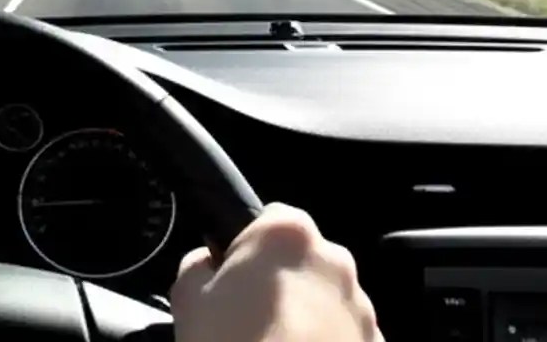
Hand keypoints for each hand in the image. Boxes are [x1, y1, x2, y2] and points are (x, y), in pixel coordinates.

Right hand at [170, 203, 381, 341]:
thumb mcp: (185, 296)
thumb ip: (198, 264)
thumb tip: (206, 265)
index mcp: (287, 235)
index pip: (267, 216)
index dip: (243, 246)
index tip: (230, 275)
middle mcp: (334, 264)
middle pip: (300, 260)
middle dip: (277, 283)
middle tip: (243, 318)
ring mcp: (361, 309)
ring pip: (325, 301)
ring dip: (302, 318)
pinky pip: (343, 336)